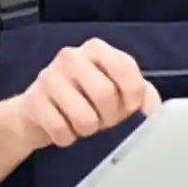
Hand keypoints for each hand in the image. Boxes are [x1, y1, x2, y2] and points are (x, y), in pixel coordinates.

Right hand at [16, 38, 161, 149]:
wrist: (38, 109)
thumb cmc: (84, 97)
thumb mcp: (116, 89)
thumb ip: (142, 93)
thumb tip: (154, 110)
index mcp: (96, 49)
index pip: (126, 69)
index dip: (132, 97)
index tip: (129, 106)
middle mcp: (71, 56)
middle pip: (105, 94)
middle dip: (110, 117)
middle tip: (104, 118)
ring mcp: (49, 77)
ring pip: (84, 117)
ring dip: (88, 129)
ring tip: (83, 122)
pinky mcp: (33, 100)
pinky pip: (61, 130)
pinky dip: (67, 137)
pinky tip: (64, 127)